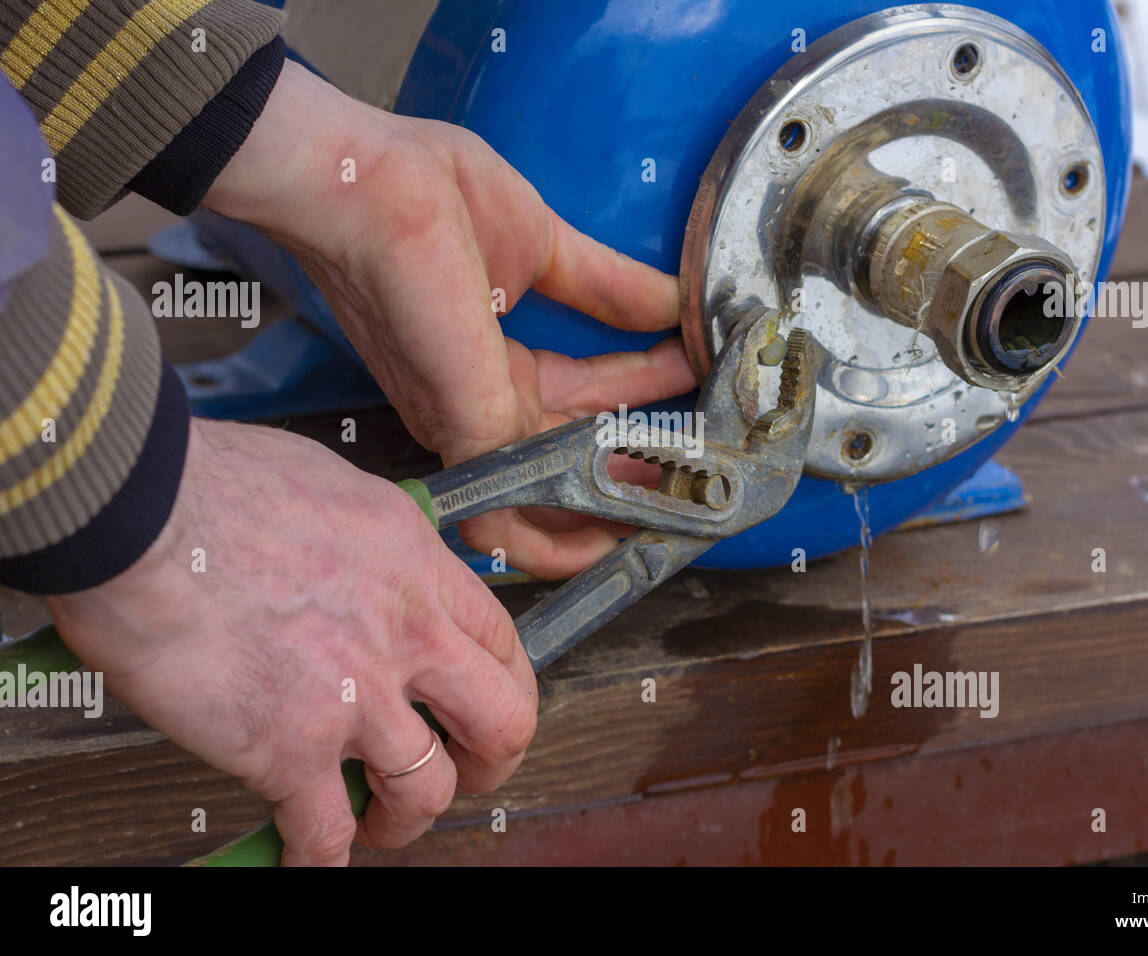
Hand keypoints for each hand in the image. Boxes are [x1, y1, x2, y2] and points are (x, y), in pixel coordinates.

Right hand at [46, 419, 536, 865]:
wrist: (139, 513)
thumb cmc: (209, 485)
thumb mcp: (331, 487)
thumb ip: (364, 544)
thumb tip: (357, 568)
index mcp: (417, 566)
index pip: (502, 643)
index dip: (506, 687)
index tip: (488, 708)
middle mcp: (407, 634)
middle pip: (501, 722)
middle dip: (490, 762)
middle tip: (466, 773)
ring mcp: (357, 697)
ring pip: (427, 791)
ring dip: (405, 819)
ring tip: (378, 821)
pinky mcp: (291, 749)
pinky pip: (325, 832)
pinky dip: (321, 858)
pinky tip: (308, 859)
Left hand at [205, 63, 696, 577]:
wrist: (372, 184)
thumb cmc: (432, 199)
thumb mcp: (544, 245)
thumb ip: (607, 286)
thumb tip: (671, 301)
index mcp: (495, 364)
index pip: (583, 395)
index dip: (644, 388)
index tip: (695, 371)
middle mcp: (480, 408)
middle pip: (577, 453)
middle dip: (644, 456)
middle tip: (706, 446)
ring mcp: (472, 426)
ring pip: (552, 500)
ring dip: (619, 502)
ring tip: (684, 492)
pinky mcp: (471, 433)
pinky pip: (520, 518)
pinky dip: (575, 533)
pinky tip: (632, 516)